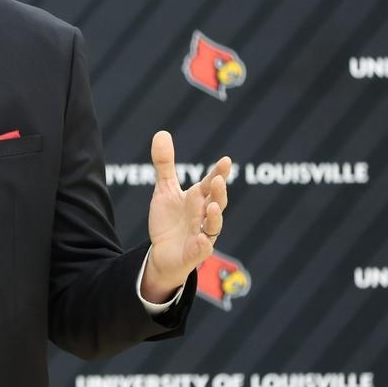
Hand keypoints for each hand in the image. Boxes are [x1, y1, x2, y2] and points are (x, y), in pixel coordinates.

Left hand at [140, 130, 230, 300]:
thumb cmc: (169, 221)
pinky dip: (203, 244)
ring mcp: (201, 234)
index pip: (212, 184)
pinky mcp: (194, 253)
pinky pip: (202, 249)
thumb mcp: (164, 190)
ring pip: (213, 226)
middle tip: (218, 180)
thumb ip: (165, 164)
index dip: (219, 173)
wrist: (162, 253)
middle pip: (217, 202)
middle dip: (219, 192)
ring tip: (213, 207)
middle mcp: (204, 215)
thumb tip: (161, 133)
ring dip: (215, 217)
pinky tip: (201, 238)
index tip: (226, 161)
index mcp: (199, 199)